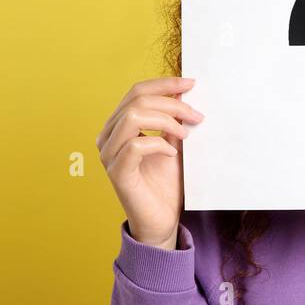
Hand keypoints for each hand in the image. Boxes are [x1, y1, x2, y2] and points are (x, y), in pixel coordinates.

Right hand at [96, 77, 203, 248]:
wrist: (162, 221)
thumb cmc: (165, 184)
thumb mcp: (173, 144)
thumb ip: (172, 120)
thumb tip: (182, 91)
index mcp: (118, 126)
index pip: (136, 92)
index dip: (164, 84)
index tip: (191, 83)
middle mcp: (107, 137)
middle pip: (136, 101)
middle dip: (171, 103)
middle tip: (196, 116)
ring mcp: (109, 155)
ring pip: (132, 117)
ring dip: (166, 121)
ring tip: (185, 134)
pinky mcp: (117, 173)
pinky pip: (135, 146)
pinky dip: (159, 144)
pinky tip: (172, 154)